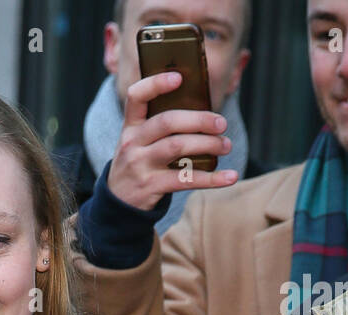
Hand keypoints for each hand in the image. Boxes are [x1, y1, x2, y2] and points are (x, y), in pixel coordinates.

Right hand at [106, 72, 238, 210]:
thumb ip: (160, 126)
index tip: (179, 77)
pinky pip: (186, 179)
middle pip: (167, 122)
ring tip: (225, 145)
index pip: (136, 96)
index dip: (156, 84)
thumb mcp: (138, 142)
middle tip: (221, 123)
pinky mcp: (151, 186)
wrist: (118, 203)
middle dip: (199, 120)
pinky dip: (212, 178)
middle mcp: (132, 143)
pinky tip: (230, 177)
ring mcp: (140, 165)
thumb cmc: (138, 165)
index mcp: (131, 127)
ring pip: (177, 147)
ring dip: (208, 144)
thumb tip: (205, 114)